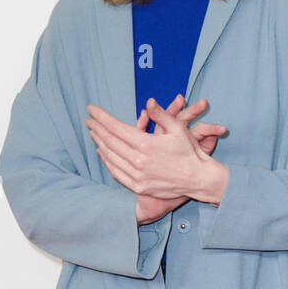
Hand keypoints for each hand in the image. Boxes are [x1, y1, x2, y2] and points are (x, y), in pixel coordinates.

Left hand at [86, 97, 229, 223]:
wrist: (198, 178)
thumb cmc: (189, 151)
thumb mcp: (178, 128)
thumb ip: (161, 115)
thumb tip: (149, 102)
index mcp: (147, 144)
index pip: (117, 128)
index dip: (102, 118)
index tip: (92, 110)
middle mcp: (139, 161)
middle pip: (110, 142)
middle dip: (97, 129)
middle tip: (89, 120)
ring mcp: (138, 176)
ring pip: (111, 157)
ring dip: (100, 143)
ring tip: (93, 133)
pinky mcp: (139, 186)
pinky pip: (116, 172)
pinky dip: (107, 161)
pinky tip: (103, 152)